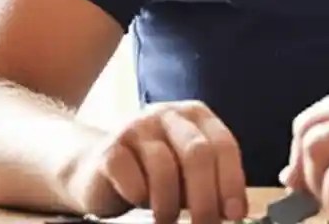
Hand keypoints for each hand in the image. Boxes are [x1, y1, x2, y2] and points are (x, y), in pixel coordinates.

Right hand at [61, 100, 247, 223]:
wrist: (93, 170)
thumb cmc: (150, 173)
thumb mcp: (186, 173)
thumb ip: (209, 183)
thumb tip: (232, 211)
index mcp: (195, 116)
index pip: (223, 145)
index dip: (232, 182)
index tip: (235, 214)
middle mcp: (167, 115)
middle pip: (197, 154)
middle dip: (206, 198)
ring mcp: (136, 128)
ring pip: (165, 167)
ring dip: (170, 203)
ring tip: (168, 219)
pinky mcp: (109, 149)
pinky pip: (131, 177)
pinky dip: (139, 197)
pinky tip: (139, 201)